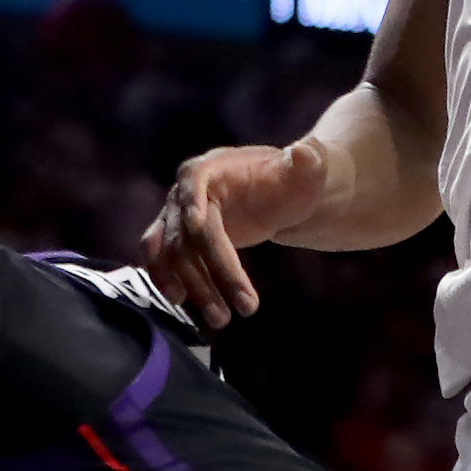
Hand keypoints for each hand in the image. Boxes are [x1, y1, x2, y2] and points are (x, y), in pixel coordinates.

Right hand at [140, 146, 320, 326]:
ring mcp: (175, 219)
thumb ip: (308, 161)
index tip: (197, 224)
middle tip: (245, 307)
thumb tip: (307, 151)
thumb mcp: (306, 172)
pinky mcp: (176, 242)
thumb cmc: (290, 181)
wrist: (275, 197)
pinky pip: (162, 262)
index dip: (192, 200)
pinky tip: (186, 307)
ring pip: (172, 254)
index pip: (194, 180)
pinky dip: (169, 282)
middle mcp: (184, 192)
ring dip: (193, 286)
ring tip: (220, 320)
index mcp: (210, 167)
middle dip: (213, 270)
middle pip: (189, 232)